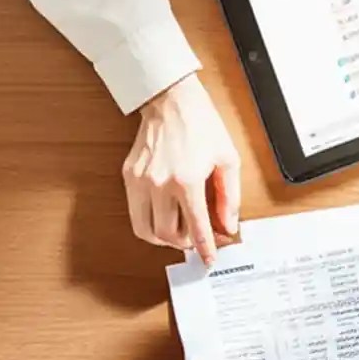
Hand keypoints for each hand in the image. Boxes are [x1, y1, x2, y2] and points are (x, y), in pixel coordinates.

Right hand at [123, 73, 240, 266]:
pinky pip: (135, 213)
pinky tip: (163, 217)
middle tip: (197, 239)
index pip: (196, 227)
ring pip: (145, 230)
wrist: (171, 100)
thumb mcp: (227, 159)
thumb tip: (227, 224)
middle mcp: (160, 183)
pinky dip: (148, 224)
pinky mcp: (129, 176)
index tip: (208, 259)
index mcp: (187, 179)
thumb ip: (229, 197)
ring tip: (178, 233)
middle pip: (167, 235)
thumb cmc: (200, 124)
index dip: (204, 248)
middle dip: (185, 244)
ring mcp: (140, 181)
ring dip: (163, 239)